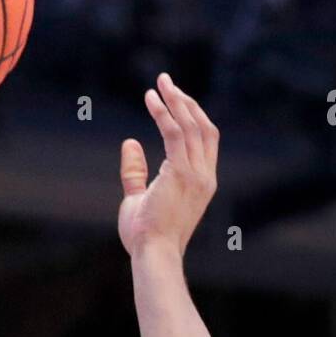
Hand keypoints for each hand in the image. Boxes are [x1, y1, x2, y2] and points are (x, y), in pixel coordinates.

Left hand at [118, 73, 218, 258]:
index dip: (193, 116)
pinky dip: (163, 112)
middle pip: (202, 128)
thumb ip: (135, 172)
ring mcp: (196, 175)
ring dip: (175, 100)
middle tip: (166, 82)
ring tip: (160, 82)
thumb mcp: (138, 198)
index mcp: (203, 183)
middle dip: (185, 102)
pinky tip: (151, 99)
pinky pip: (174, 133)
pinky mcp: (181, 173)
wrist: (153, 255)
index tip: (175, 100)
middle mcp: (205, 177)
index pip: (206, 140)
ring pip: (190, 125)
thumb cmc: (146, 236)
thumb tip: (130, 142)